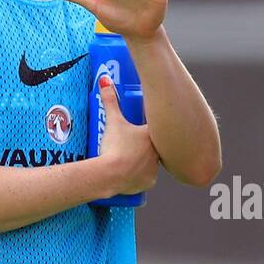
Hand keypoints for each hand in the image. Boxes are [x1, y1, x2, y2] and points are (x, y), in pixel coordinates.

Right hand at [95, 77, 158, 195]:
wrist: (111, 173)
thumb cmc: (115, 146)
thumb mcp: (112, 121)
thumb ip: (110, 101)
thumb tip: (105, 81)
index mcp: (153, 135)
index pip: (157, 127)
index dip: (148, 127)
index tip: (139, 128)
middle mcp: (159, 152)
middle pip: (154, 146)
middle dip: (144, 145)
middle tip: (130, 145)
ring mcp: (155, 168)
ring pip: (151, 162)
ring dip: (143, 160)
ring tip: (128, 159)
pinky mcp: (149, 182)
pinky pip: (146, 177)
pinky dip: (139, 176)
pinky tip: (131, 173)